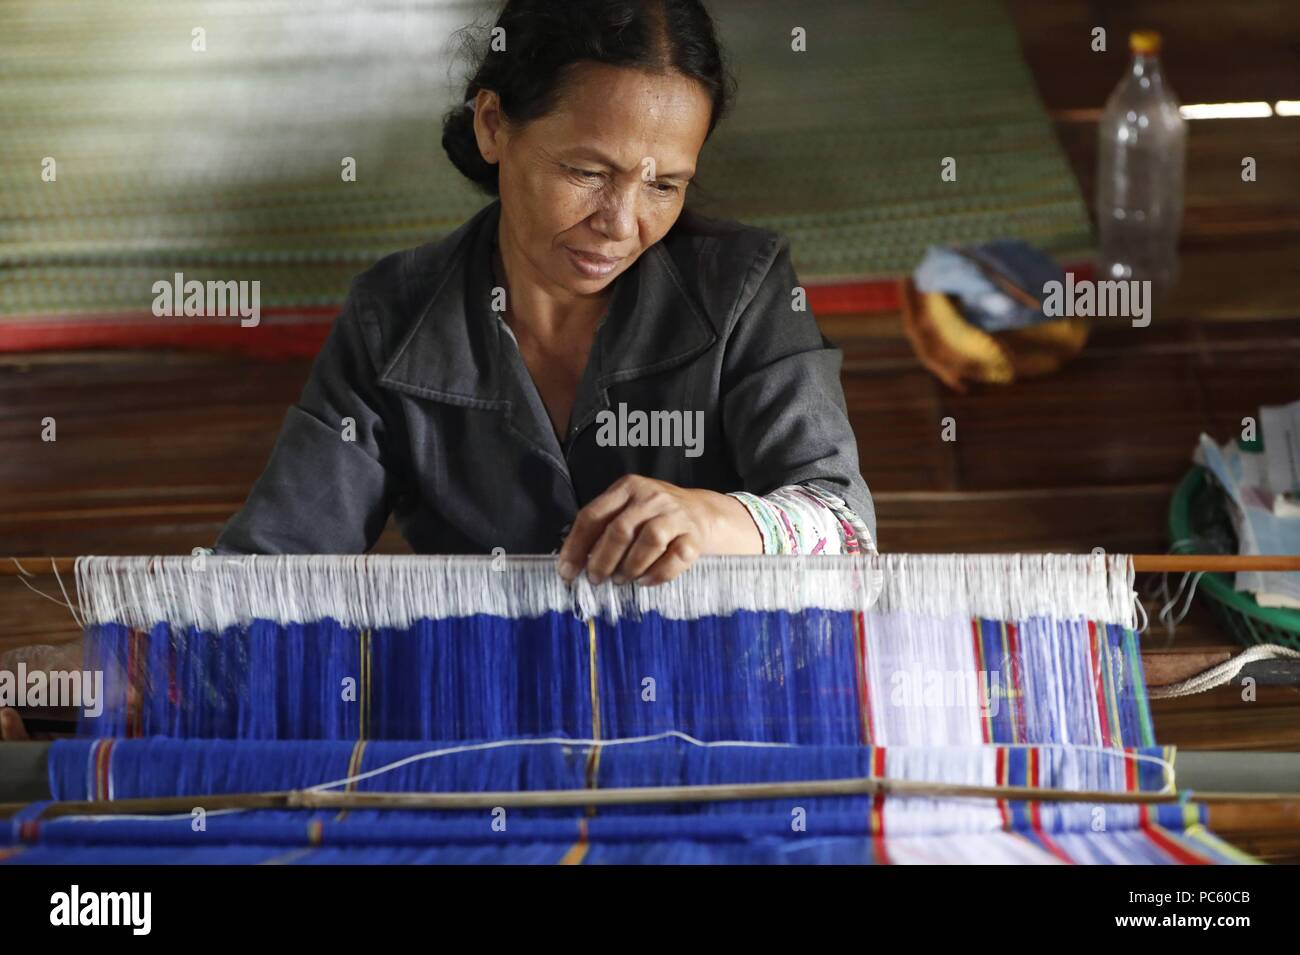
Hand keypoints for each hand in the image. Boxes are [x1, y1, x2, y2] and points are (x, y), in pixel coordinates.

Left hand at [557, 475, 761, 585]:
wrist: (702, 512)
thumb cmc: (654, 516)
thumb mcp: (627, 509)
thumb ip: (603, 527)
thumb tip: (572, 563)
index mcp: (628, 487)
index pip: (593, 515)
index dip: (576, 546)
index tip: (567, 572)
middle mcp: (652, 496)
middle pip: (619, 530)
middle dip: (602, 561)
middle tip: (596, 579)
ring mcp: (676, 515)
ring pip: (648, 541)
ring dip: (629, 567)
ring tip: (622, 579)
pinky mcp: (694, 537)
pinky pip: (675, 558)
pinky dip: (656, 574)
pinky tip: (645, 581)